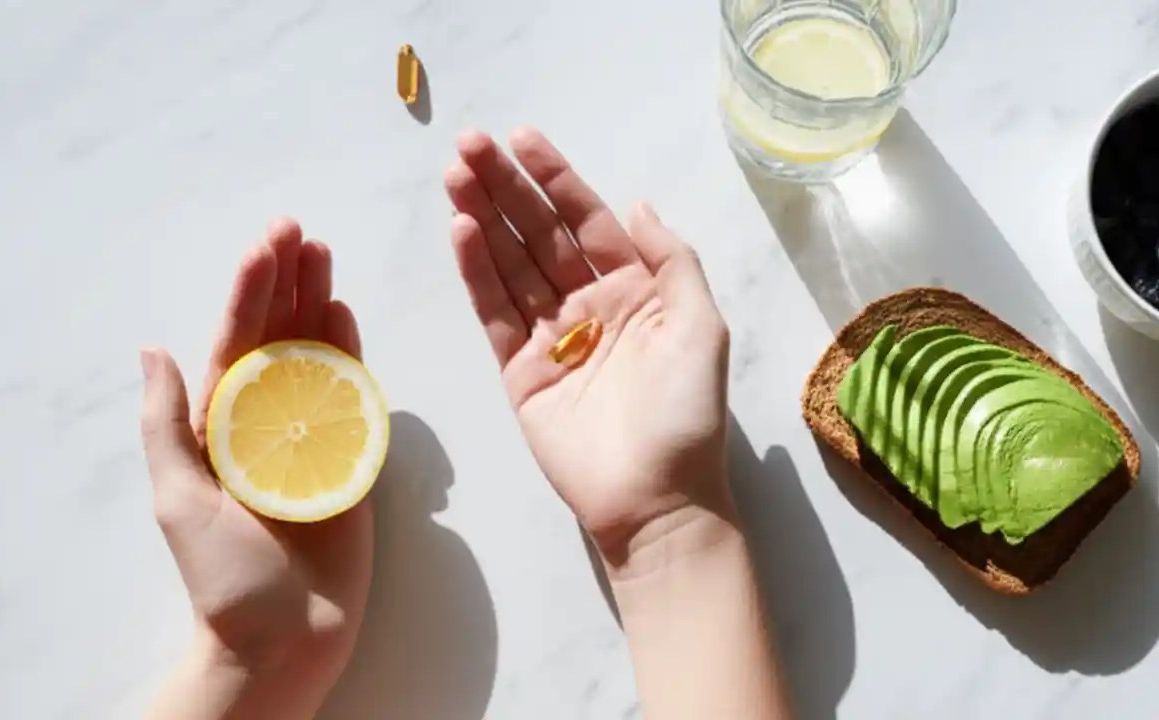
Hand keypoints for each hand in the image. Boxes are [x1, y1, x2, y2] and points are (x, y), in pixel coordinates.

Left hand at [139, 220, 370, 717]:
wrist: (283, 634)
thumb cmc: (222, 572)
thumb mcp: (176, 495)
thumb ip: (168, 423)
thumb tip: (154, 349)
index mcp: (225, 424)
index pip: (241, 341)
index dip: (253, 290)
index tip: (271, 240)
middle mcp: (269, 419)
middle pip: (282, 337)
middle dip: (291, 283)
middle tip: (303, 232)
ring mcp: (314, 435)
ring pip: (319, 356)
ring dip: (322, 305)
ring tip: (326, 257)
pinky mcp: (352, 458)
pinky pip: (354, 397)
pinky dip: (352, 355)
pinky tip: (348, 316)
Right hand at [445, 129, 730, 564]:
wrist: (657, 499)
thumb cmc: (687, 413)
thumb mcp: (703, 326)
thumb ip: (673, 260)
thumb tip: (639, 205)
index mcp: (637, 290)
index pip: (588, 221)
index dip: (556, 179)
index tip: (522, 138)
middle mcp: (590, 305)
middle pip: (540, 234)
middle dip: (506, 188)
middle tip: (470, 144)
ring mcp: (552, 338)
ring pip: (511, 266)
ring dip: (483, 218)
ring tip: (455, 175)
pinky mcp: (520, 372)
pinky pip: (495, 313)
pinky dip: (477, 273)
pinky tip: (461, 232)